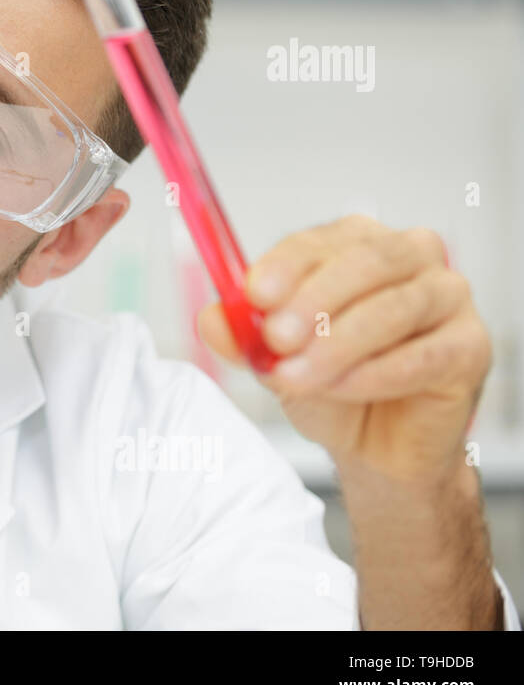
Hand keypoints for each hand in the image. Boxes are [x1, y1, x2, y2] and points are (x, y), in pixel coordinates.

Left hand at [197, 214, 491, 485]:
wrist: (374, 443)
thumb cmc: (330, 383)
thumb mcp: (273, 359)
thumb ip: (243, 335)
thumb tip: (213, 319)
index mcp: (356, 243)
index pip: (320, 240)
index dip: (285, 265)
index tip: (254, 294)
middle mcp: (409, 257)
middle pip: (366, 262)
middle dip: (314, 300)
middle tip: (276, 337)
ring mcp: (448, 298)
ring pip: (394, 308)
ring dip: (337, 343)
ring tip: (296, 375)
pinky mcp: (470, 346)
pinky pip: (423, 355)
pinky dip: (374, 373)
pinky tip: (341, 387)